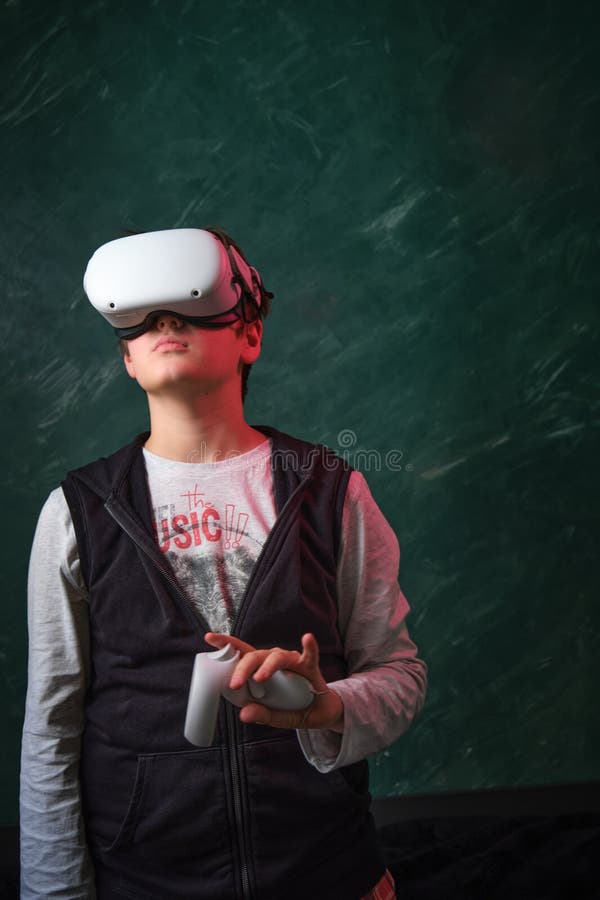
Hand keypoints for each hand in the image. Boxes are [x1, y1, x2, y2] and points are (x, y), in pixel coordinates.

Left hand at [204, 632, 343, 731]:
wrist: (321, 712)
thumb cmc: (294, 709)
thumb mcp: (276, 717)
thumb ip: (262, 715)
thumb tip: (243, 713)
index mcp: (261, 669)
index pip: (241, 653)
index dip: (225, 644)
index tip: (209, 638)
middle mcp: (274, 661)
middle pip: (255, 656)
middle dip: (243, 668)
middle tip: (234, 685)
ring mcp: (292, 662)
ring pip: (276, 656)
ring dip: (267, 666)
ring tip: (260, 678)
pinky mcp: (310, 667)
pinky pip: (309, 656)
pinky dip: (309, 647)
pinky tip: (307, 639)